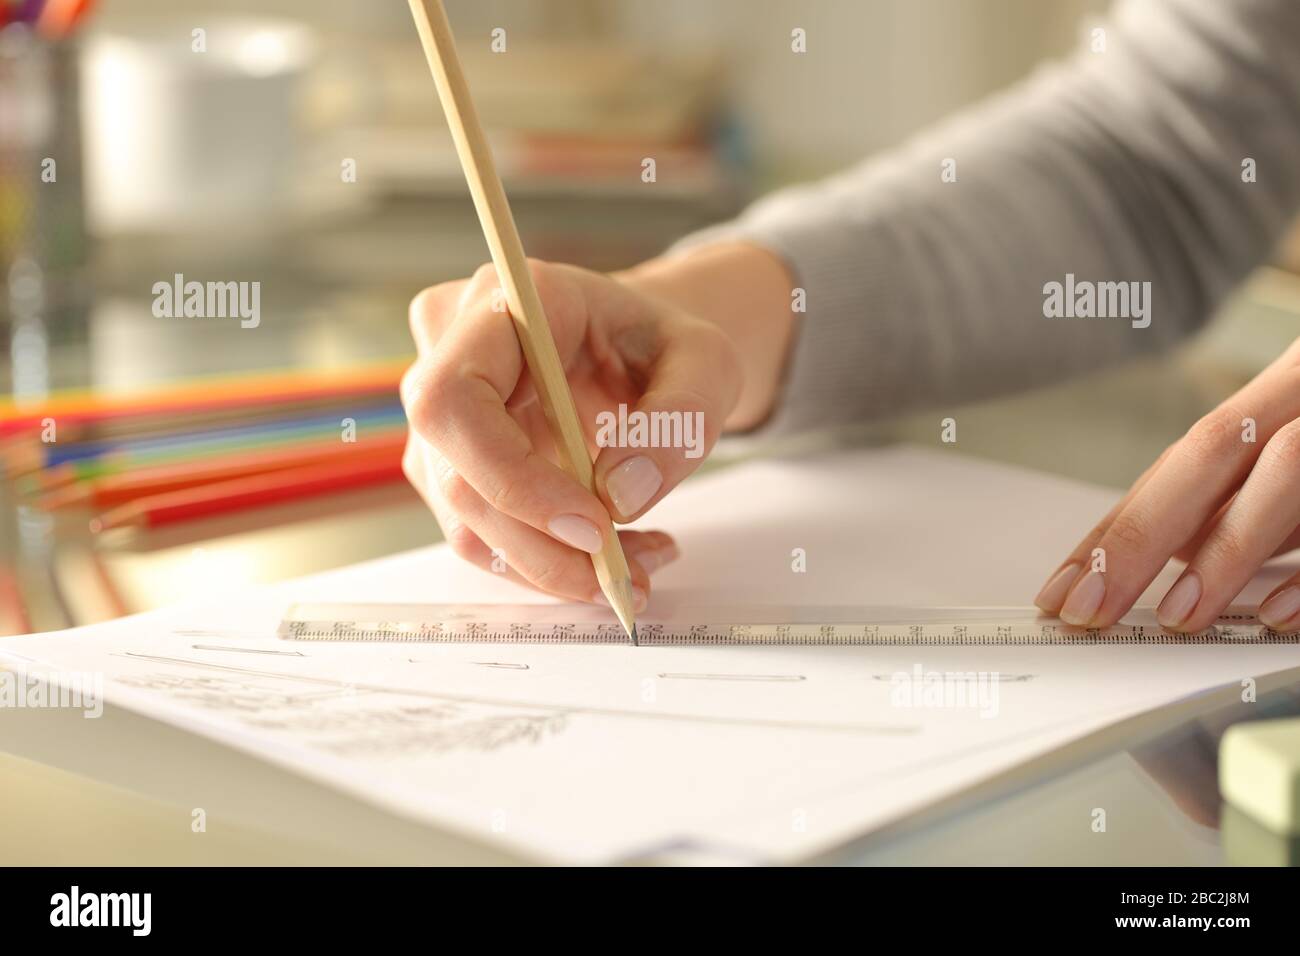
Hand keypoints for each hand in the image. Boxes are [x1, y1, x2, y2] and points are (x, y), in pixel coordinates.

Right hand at [401, 258, 741, 606]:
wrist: (639, 352)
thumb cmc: (663, 345)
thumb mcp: (707, 365)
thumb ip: (679, 418)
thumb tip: (622, 495)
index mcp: (506, 302)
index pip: (455, 399)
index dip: (510, 475)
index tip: (593, 525)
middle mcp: (451, 353)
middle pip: (456, 476)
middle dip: (543, 545)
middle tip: (626, 573)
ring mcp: (444, 418)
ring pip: (468, 522)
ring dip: (553, 565)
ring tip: (638, 564)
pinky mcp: (453, 467)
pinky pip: (485, 537)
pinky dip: (549, 563)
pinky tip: (615, 554)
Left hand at [1034, 338, 1299, 631]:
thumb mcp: (1289, 449)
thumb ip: (1235, 493)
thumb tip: (1167, 554)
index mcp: (1281, 392)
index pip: (1179, 460)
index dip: (1116, 528)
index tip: (1060, 589)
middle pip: (1212, 452)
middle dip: (1141, 536)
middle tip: (1088, 608)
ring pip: (1286, 470)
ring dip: (1225, 550)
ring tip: (1178, 613)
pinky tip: (1276, 612)